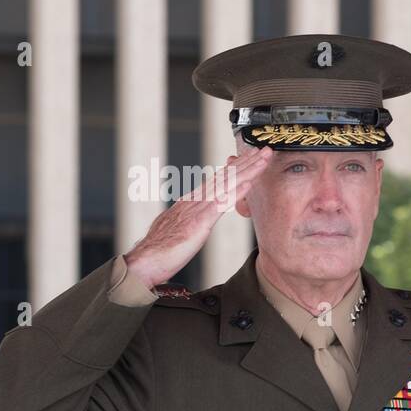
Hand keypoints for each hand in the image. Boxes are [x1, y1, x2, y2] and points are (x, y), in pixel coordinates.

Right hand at [123, 146, 274, 288]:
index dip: (237, 167)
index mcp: (192, 201)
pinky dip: (235, 193)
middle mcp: (195, 200)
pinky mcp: (198, 223)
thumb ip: (194, 216)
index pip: (218, 179)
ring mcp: (197, 209)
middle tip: (265, 150)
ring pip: (225, 185)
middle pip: (224, 176)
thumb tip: (203, 212)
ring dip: (246, 171)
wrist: (145, 261)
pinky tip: (248, 184)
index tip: (252, 157)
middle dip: (247, 162)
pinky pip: (220, 205)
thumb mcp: (183, 227)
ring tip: (262, 159)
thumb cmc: (162, 248)